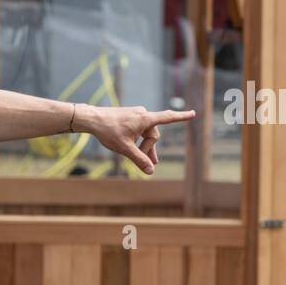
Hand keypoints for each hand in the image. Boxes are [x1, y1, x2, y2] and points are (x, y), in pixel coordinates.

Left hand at [75, 104, 195, 174]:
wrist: (92, 119)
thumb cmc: (108, 131)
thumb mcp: (124, 148)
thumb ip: (139, 159)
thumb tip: (150, 171)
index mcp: (145, 119)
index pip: (167, 118)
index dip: (181, 117)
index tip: (193, 113)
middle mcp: (142, 114)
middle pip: (153, 135)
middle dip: (149, 149)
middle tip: (146, 163)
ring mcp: (136, 115)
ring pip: (146, 134)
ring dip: (145, 146)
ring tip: (147, 161)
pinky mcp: (130, 117)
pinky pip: (139, 130)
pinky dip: (138, 140)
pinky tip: (132, 147)